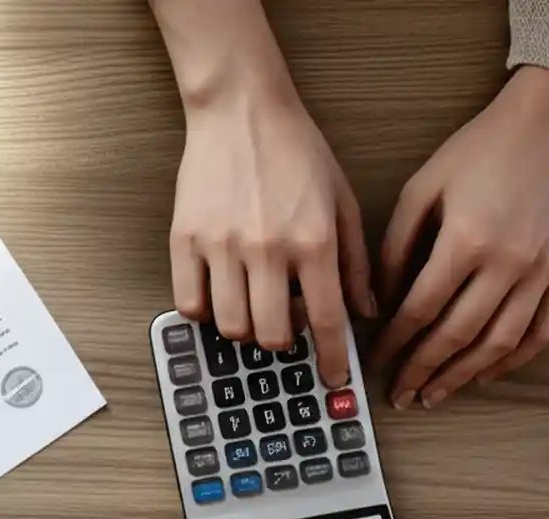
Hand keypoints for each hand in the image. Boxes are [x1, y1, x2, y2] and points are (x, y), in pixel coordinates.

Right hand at [170, 90, 375, 386]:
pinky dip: (203, 311)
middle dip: (283, 343)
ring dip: (244, 328)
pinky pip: (188, 301)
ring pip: (229, 325)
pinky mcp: (184, 239)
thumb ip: (355, 260)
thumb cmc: (296, 150)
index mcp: (313, 241)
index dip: (331, 359)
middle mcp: (267, 249)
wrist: (240, 109)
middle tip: (285, 329)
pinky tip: (217, 294)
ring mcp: (221, 246)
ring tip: (252, 308)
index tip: (333, 378)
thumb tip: (363, 311)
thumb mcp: (342, 200)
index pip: (325, 321)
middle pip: (271, 334)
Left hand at [374, 67, 548, 408]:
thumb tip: (377, 300)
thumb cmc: (477, 151)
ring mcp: (546, 269)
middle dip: (423, 370)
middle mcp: (509, 261)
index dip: (395, 342)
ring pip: (501, 342)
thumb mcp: (420, 189)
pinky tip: (484, 374)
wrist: (548, 123)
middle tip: (399, 395)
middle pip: (458, 334)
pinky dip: (513, 360)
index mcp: (466, 239)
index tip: (376, 361)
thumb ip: (395, 246)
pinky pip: (543, 331)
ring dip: (464, 376)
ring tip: (434, 395)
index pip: (422, 308)